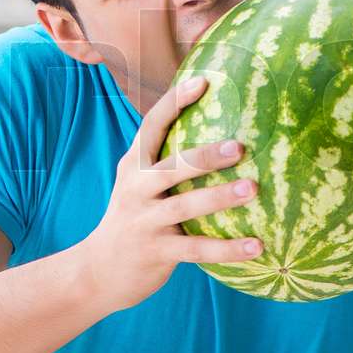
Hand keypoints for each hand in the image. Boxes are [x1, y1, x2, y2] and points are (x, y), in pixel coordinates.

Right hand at [78, 75, 262, 312]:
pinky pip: (196, 249)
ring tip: (253, 189)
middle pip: (170, 167)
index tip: (203, 82)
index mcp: (133, 166)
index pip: (151, 126)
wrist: (95, 271)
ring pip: (184, 207)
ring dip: (219, 198)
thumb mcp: (137, 185)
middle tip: (239, 146)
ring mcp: (144, 221)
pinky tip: (257, 247)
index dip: (174, 102)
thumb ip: (165, 162)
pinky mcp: (156, 252)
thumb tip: (219, 132)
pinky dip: (228, 249)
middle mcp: (136, 189)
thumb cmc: (132, 219)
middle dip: (204, 156)